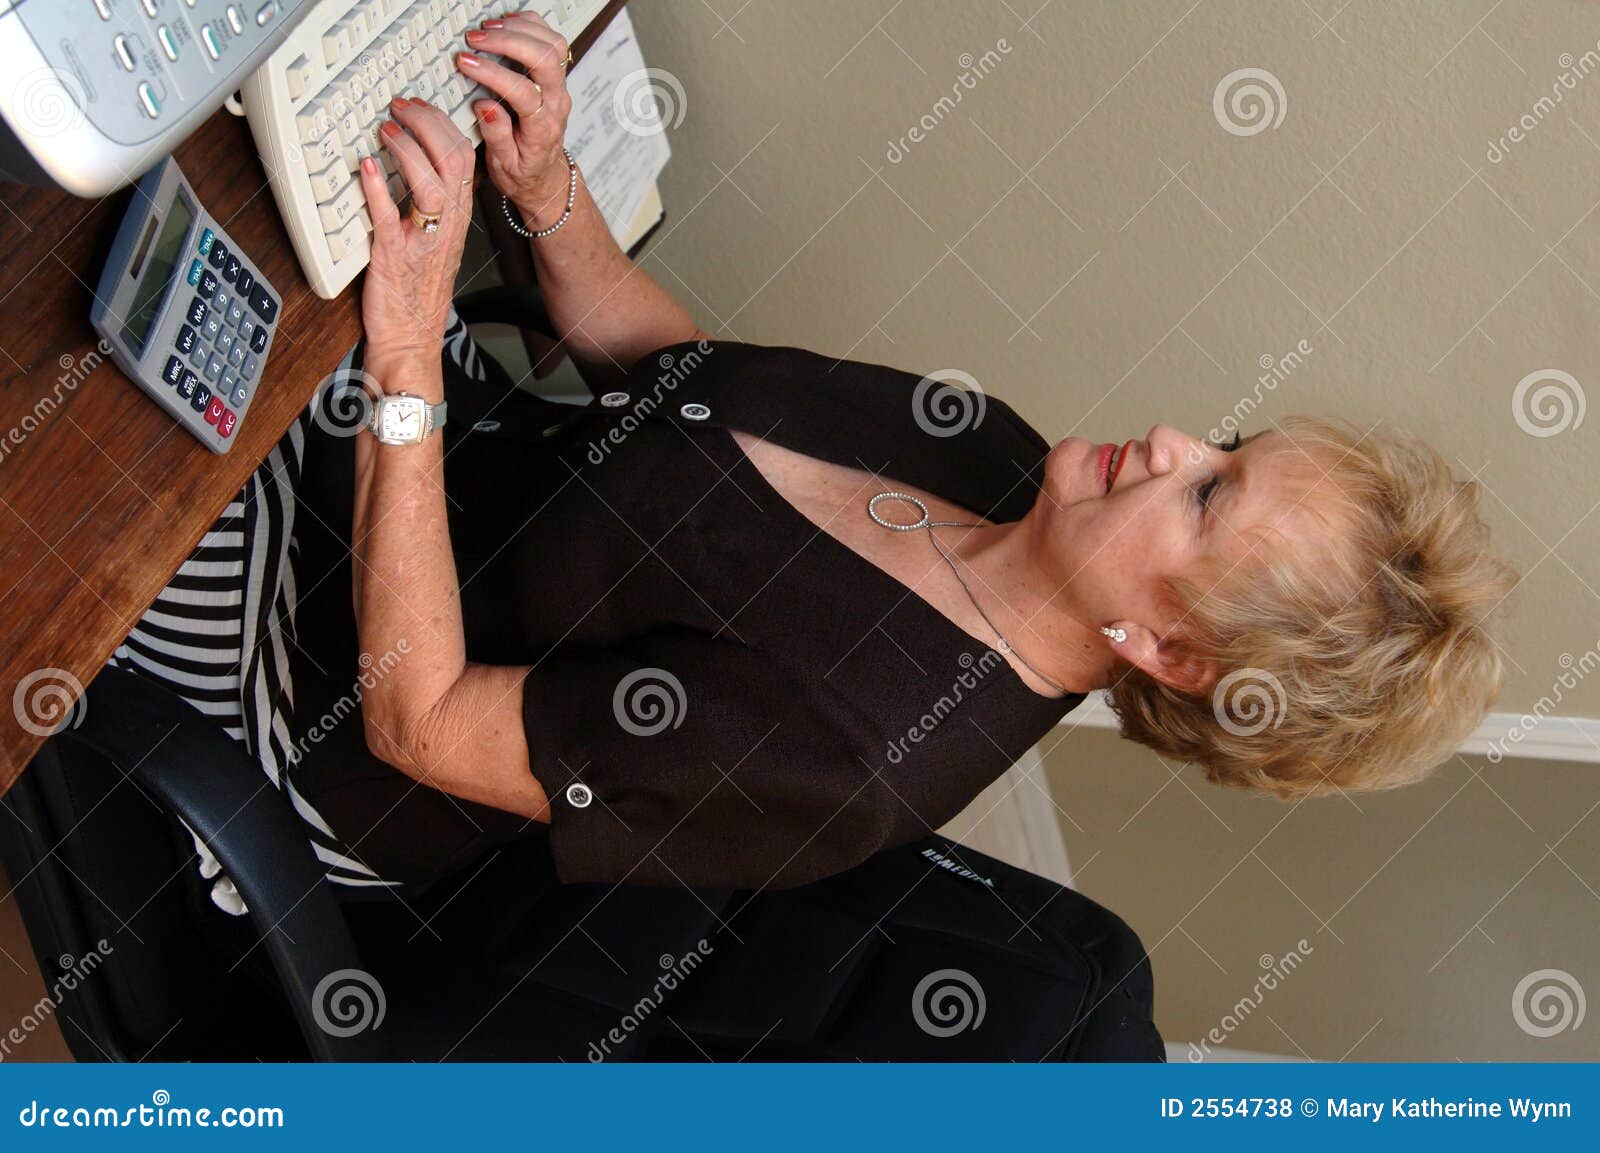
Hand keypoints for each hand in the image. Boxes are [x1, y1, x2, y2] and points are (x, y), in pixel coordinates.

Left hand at [357, 98, 475, 375]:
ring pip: (428, 182)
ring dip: (405, 148)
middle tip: (401, 108)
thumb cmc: (416, 297)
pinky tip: (364, 167)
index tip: (420, 107)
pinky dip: (375, 187)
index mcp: (456, 221)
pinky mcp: (393, 257)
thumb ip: (430, 207)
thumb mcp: (435, 244)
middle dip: (426, 124)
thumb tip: (413, 168)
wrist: (409, 343)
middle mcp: (446, 227)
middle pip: (453, 160)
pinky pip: (389, 216)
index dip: (443, 124)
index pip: (465, 159)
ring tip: (385, 129)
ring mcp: (422, 241)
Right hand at [458, 12, 572, 227]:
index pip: (523, 93)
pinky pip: (552, 42)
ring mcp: (559, 88)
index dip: (493, 74)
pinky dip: (530, 26)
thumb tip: (485, 107)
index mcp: (542, 128)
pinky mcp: (556, 77)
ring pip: (553, 46)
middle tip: (475, 40)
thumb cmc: (523, 171)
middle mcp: (556, 103)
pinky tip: (507, 25)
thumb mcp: (504, 166)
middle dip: (507, 42)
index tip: (466, 63)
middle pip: (545, 60)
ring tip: (488, 29)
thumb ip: (496, 136)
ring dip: (520, 29)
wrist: (545, 175)